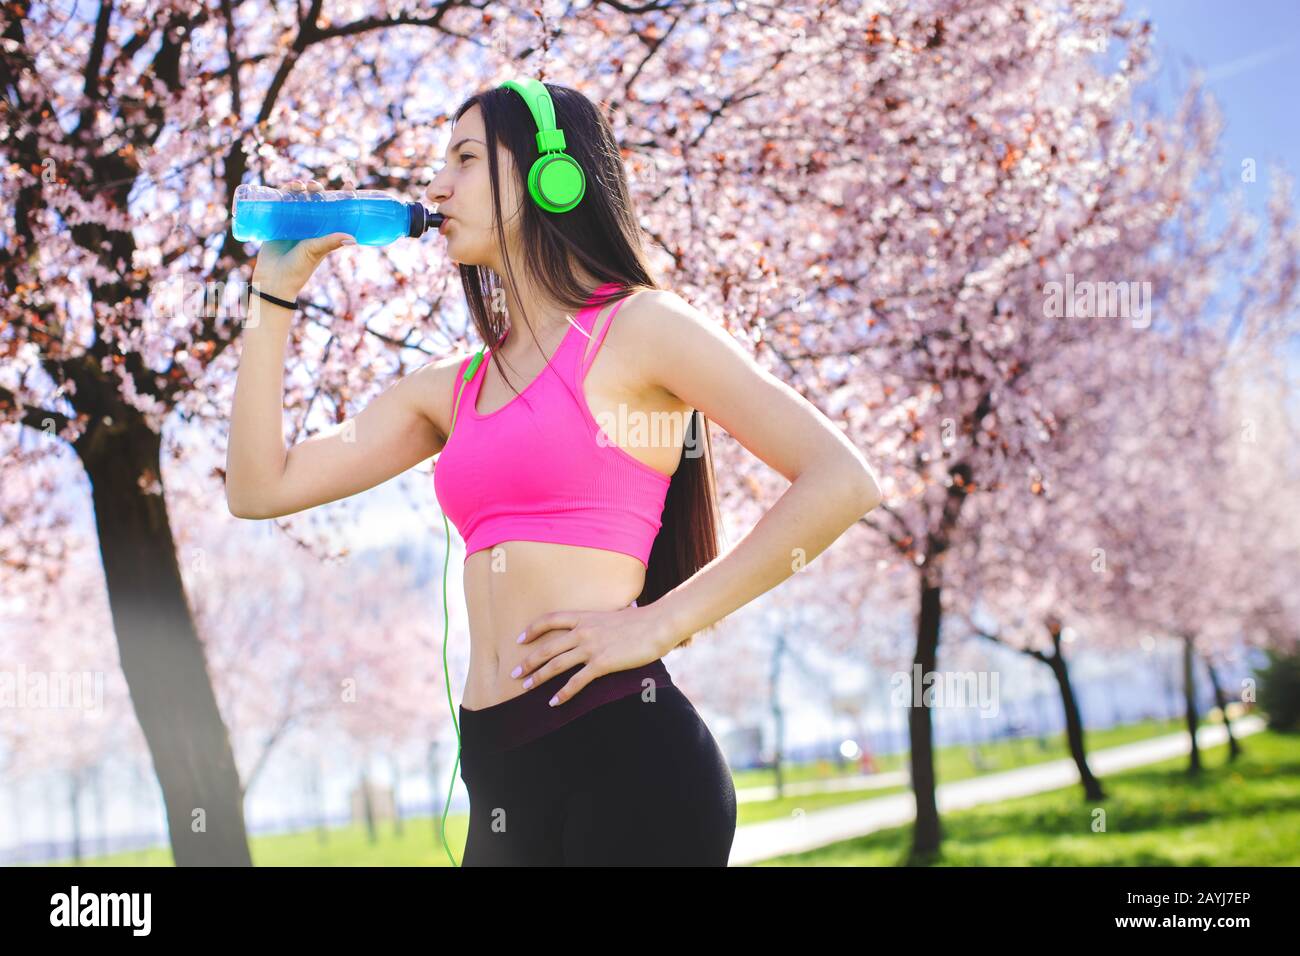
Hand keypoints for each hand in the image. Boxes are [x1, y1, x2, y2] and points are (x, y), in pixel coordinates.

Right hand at [250, 178, 356, 298]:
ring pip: (298, 199)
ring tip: (298, 186)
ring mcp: (293, 223)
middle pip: (316, 200)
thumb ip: (330, 243)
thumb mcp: (315, 252)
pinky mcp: (277, 223)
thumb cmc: (298, 269)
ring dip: (299, 188)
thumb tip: (354, 239)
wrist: (273, 281)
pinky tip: (285, 187)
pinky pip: (280, 204)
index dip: (344, 197)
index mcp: (324, 232)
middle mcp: (310, 226)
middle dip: (317, 189)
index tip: (349, 184)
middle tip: (314, 186)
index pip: (337, 210)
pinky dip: (282, 193)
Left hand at [512, 602, 676, 706]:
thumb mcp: (616, 614)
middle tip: (514, 673)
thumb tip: (607, 619)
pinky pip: (577, 681)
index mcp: (585, 617)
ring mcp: (591, 647)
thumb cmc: (642, 620)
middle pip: (547, 647)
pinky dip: (563, 693)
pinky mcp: (602, 663)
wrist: (657, 624)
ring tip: (525, 687)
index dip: (532, 629)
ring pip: (556, 664)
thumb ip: (603, 620)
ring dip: (538, 677)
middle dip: (528, 661)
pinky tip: (553, 702)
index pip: (550, 619)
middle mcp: (583, 631)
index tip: (519, 639)